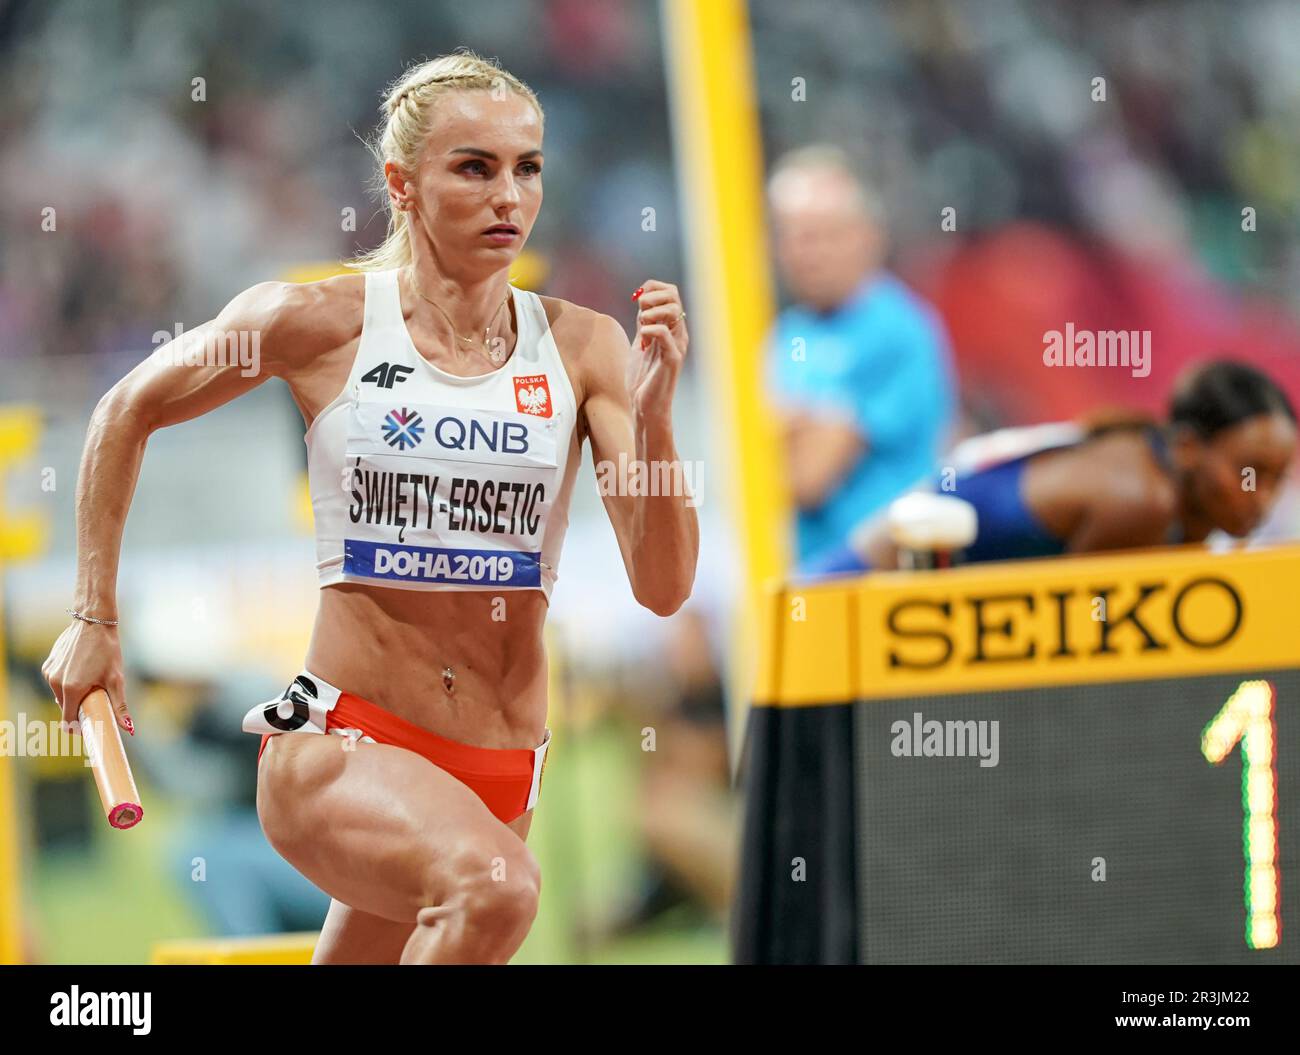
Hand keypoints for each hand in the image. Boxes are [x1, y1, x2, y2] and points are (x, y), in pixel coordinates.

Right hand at [41, 619, 131, 735]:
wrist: (93, 622)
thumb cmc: (107, 650)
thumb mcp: (116, 679)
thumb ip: (120, 706)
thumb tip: (129, 728)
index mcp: (71, 689)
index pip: (68, 721)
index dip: (78, 727)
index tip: (88, 727)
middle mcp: (55, 683)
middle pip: (66, 707)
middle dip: (79, 708)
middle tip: (96, 698)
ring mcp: (49, 673)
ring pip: (61, 695)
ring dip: (74, 694)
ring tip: (91, 681)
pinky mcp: (48, 664)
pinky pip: (56, 681)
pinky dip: (67, 681)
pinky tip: (82, 669)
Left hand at [630, 280, 687, 424]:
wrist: (644, 406)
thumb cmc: (642, 378)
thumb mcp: (641, 344)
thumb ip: (644, 324)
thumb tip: (641, 301)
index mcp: (672, 327)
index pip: (670, 291)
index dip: (652, 288)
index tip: (636, 300)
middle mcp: (678, 333)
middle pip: (673, 295)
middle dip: (651, 297)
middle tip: (638, 313)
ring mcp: (677, 345)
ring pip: (672, 310)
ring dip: (650, 313)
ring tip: (641, 328)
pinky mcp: (672, 359)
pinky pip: (664, 333)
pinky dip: (648, 330)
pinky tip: (642, 341)